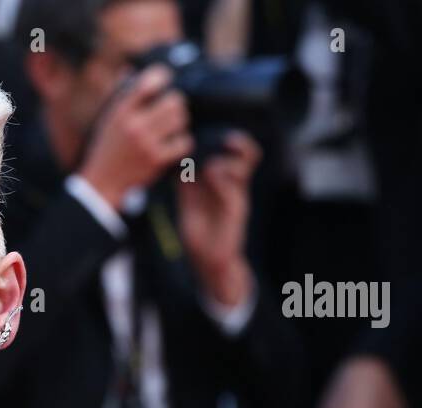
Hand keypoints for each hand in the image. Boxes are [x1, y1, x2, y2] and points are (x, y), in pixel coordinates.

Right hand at [79, 64, 192, 208]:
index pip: (148, 82)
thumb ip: (119, 92)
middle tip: (170, 111)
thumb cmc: (107, 145)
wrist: (103, 181)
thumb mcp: (108, 117)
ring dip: (179, 123)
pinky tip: (173, 144)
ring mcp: (146, 143)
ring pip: (181, 120)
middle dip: (175, 104)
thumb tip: (130, 69)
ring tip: (170, 128)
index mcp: (121, 111)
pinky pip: (184, 142)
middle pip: (174, 101)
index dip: (162, 76)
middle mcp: (134, 125)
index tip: (164, 80)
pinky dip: (182, 143)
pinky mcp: (156, 160)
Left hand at [178, 131, 260, 305]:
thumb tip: (175, 163)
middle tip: (223, 136)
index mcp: (221, 182)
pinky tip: (211, 173)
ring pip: (244, 166)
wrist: (208, 260)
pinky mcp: (237, 209)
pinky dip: (222, 176)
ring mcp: (236, 196)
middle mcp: (232, 186)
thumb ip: (185, 185)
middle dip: (237, 141)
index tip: (205, 133)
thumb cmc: (199, 233)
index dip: (222, 140)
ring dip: (229, 157)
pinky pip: (234, 187)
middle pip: (245, 154)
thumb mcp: (188, 204)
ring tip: (213, 159)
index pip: (229, 153)